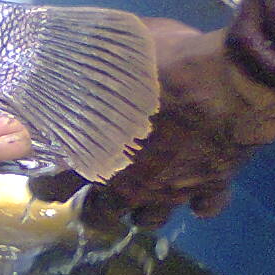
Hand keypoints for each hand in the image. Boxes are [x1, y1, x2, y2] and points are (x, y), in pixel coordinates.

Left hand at [29, 21, 274, 227]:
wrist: (229, 83)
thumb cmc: (163, 64)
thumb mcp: (111, 53)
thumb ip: (88, 68)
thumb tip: (67, 55)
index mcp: (94, 154)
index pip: (53, 188)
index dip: (47, 187)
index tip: (46, 181)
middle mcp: (127, 184)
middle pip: (100, 216)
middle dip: (96, 205)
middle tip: (97, 189)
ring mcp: (171, 191)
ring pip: (148, 221)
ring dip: (144, 209)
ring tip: (144, 194)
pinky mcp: (211, 187)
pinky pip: (206, 207)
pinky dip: (201, 201)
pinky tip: (199, 192)